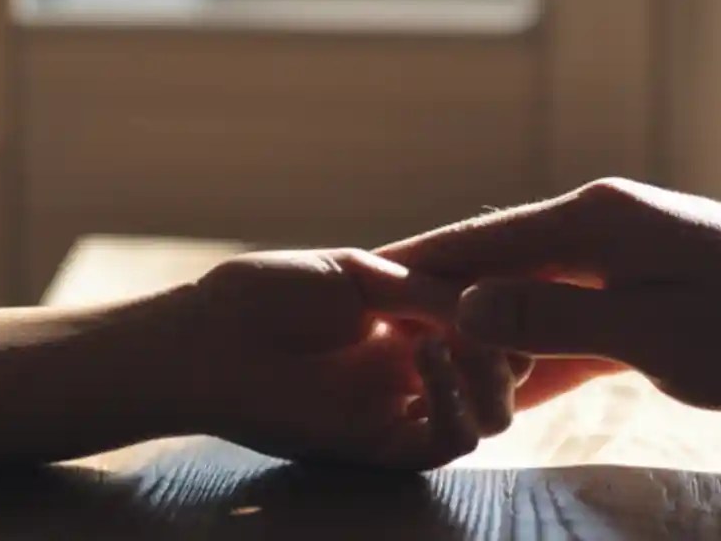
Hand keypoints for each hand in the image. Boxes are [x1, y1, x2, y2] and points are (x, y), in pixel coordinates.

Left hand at [172, 249, 520, 469]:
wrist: (210, 338)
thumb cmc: (271, 295)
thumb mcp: (359, 275)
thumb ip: (425, 292)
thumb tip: (492, 304)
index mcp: (412, 325)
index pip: (490, 329)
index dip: (508, 311)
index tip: (505, 283)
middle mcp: (415, 371)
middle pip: (504, 377)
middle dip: (510, 345)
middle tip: (490, 317)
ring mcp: (400, 410)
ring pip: (487, 417)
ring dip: (491, 377)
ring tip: (460, 340)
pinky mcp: (380, 444)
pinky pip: (445, 442)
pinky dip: (457, 404)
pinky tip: (428, 356)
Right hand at [380, 178, 720, 410]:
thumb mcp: (655, 330)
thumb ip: (555, 319)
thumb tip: (464, 309)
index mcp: (597, 219)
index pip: (485, 239)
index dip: (420, 262)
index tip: (359, 279)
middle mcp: (601, 226)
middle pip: (498, 260)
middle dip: (438, 291)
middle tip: (372, 319)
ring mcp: (623, 258)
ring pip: (530, 292)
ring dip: (482, 323)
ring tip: (419, 347)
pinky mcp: (644, 292)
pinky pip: (570, 319)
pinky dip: (533, 347)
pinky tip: (501, 376)